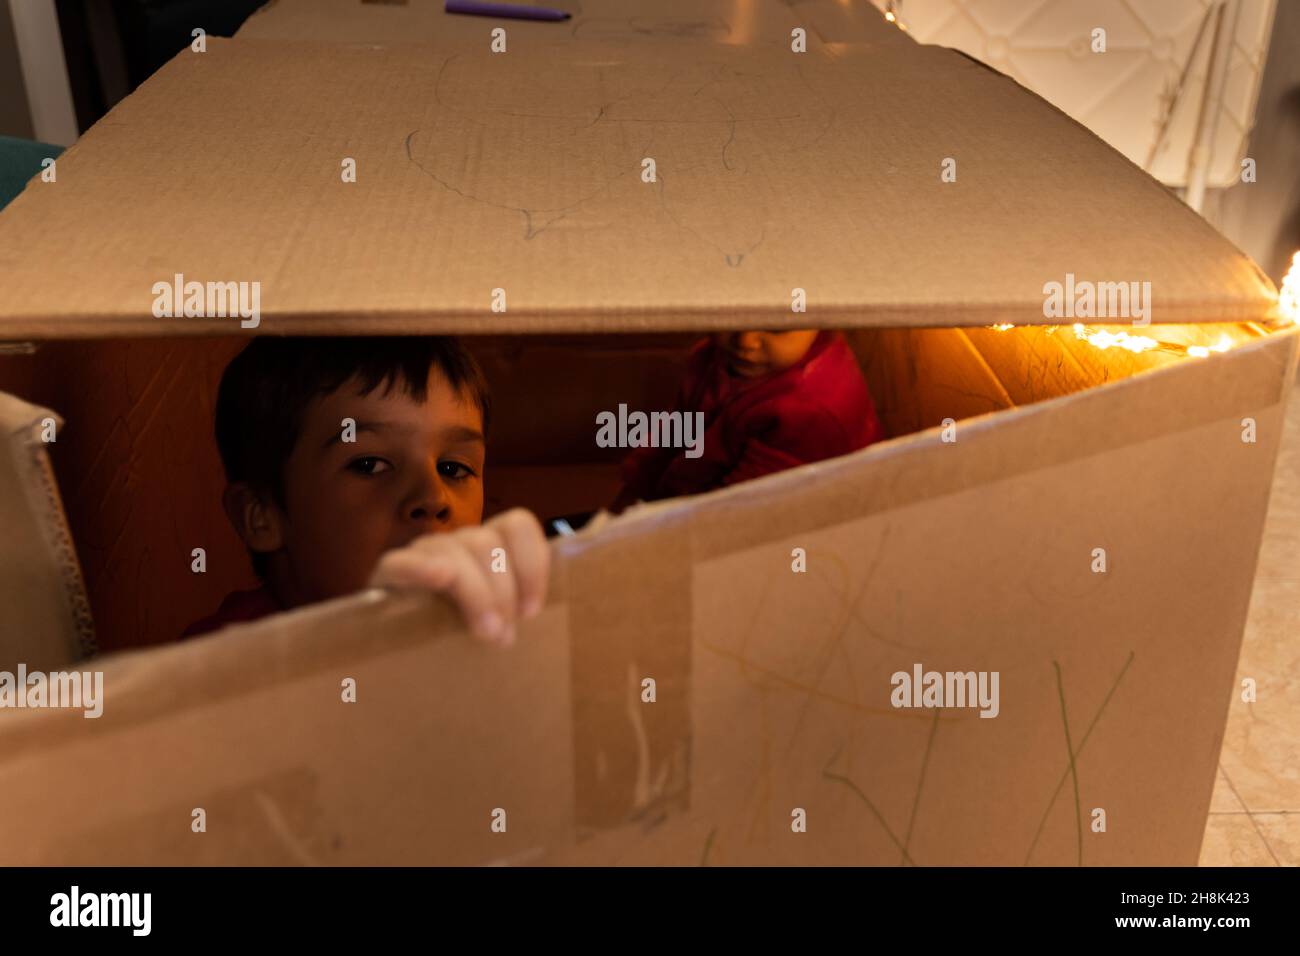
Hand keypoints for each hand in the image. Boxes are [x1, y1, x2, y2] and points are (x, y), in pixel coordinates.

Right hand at [367, 508, 549, 646]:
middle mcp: (455, 544)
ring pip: (452, 550)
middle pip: (486, 542)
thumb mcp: (496, 625)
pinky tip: (438, 578)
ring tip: (484, 633)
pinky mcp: (385, 575)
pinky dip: (422, 568)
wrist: (401, 663)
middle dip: (502, 590)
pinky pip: (400, 562)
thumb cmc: (459, 644)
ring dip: (475, 592)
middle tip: (505, 636)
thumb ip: (518, 613)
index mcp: (486, 550)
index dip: (532, 562)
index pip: (516, 525)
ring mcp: (420, 555)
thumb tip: (541, 615)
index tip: (532, 610)